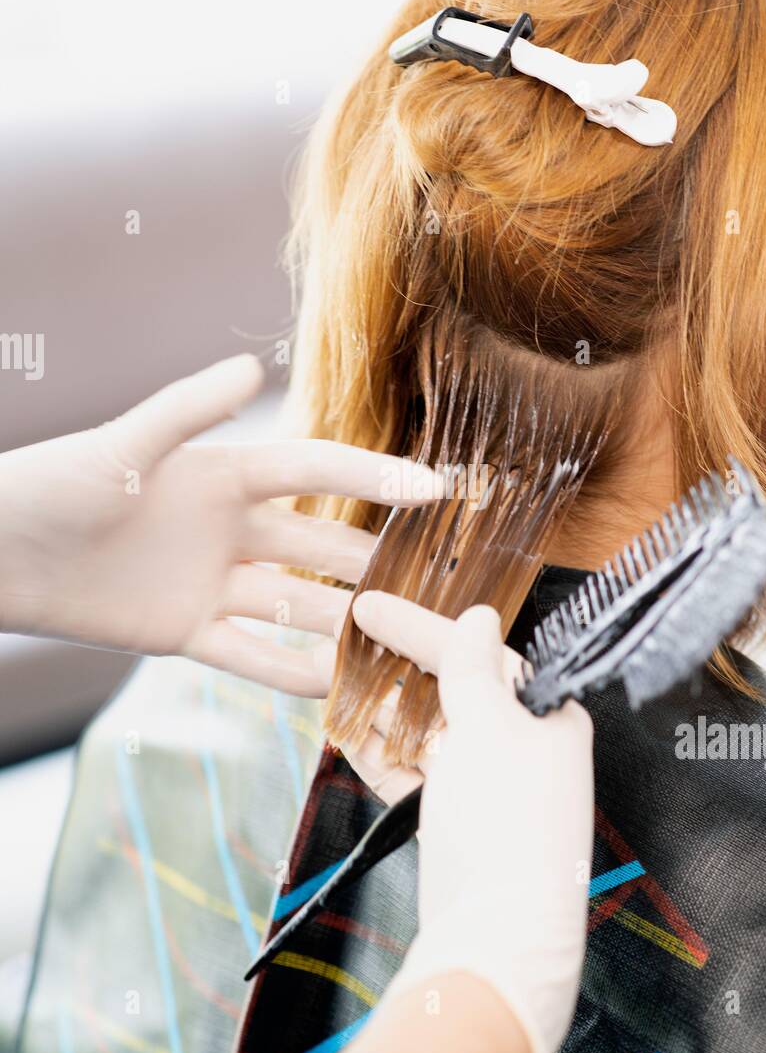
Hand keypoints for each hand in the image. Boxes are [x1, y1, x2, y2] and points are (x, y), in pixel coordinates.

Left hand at [0, 356, 441, 692]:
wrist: (3, 554)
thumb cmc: (55, 485)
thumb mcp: (124, 444)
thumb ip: (187, 411)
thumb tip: (251, 368)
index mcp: (225, 475)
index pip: (314, 473)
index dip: (372, 476)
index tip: (432, 485)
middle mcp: (231, 529)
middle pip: (319, 545)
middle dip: (374, 558)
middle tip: (435, 577)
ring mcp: (214, 583)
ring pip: (296, 604)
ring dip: (342, 621)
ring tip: (397, 640)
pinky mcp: (187, 630)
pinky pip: (250, 653)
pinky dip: (289, 669)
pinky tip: (332, 684)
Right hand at [350, 591, 593, 1052]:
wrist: (500, 937)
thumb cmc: (506, 823)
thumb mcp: (488, 729)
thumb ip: (473, 671)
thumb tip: (479, 617)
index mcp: (545, 717)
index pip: (478, 654)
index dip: (419, 628)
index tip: (367, 607)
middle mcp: (521, 748)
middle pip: (448, 692)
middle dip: (393, 673)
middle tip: (339, 648)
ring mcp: (488, 788)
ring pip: (425, 734)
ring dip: (380, 713)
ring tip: (331, 689)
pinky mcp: (459, 824)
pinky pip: (416, 776)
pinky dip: (382, 758)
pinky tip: (348, 737)